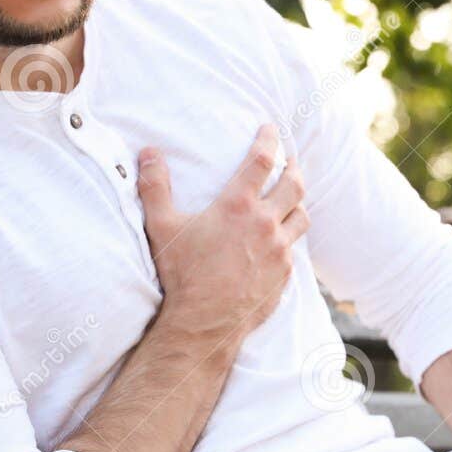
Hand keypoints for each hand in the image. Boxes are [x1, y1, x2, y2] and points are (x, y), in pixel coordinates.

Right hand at [138, 123, 307, 347]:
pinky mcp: (284, 274)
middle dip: (294, 167)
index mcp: (237, 206)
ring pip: (302, 215)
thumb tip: (149, 152)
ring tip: (292, 197)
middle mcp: (265, 223)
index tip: (272, 128)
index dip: (270, 139)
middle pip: (294, 184)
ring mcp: (279, 249)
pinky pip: (295, 248)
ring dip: (298, 202)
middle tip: (290, 161)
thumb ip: (154, 186)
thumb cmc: (181, 274)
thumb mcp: (161, 226)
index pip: (263, 160)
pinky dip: (290, 236)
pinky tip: (283, 238)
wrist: (203, 323)